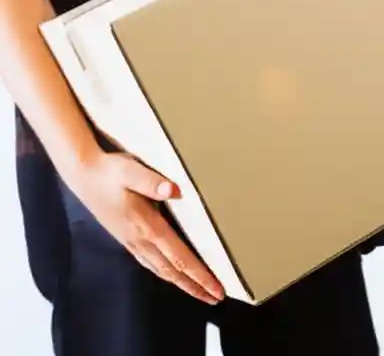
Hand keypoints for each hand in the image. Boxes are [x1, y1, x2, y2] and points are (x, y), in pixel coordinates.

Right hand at [63, 150, 224, 304]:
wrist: (81, 173)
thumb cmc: (109, 171)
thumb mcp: (130, 171)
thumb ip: (151, 181)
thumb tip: (172, 190)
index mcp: (146, 227)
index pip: (179, 258)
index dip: (199, 275)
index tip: (216, 289)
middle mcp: (139, 239)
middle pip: (172, 271)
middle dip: (195, 286)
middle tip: (216, 298)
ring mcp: (130, 240)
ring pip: (160, 269)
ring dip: (181, 282)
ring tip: (199, 292)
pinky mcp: (125, 237)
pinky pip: (149, 262)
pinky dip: (164, 272)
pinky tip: (169, 274)